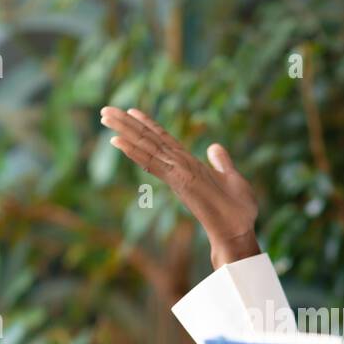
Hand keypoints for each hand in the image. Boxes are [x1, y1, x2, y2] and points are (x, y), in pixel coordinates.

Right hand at [98, 106, 259, 266]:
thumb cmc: (237, 211)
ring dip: (125, 132)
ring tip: (104, 117)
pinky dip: (135, 152)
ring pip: (146, 148)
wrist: (239, 233)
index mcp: (189, 164)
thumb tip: (214, 147)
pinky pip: (152, 164)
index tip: (132, 110)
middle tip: (104, 110)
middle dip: (127, 125)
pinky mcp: (178, 182)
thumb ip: (222, 162)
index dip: (149, 124)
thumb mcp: (232, 178)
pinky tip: (117, 141)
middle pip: (149, 140)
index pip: (165, 139)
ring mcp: (176, 174)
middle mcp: (178, 167)